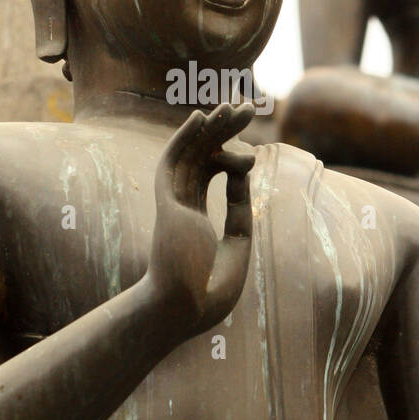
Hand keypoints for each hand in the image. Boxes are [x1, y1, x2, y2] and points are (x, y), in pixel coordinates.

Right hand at [147, 103, 254, 338]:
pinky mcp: (167, 204)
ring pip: (191, 154)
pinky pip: (172, 163)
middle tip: (245, 109)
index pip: (213, 175)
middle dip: (224, 132)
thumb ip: (240, 209)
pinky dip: (184, 139)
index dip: (232, 157)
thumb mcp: (237, 246)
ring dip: (211, 128)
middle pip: (202, 156)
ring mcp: (172, 204)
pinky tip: (201, 118)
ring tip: (233, 107)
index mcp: (195, 219)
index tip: (252, 154)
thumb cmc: (207, 294)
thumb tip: (245, 171)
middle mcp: (181, 206)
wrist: (182, 312)